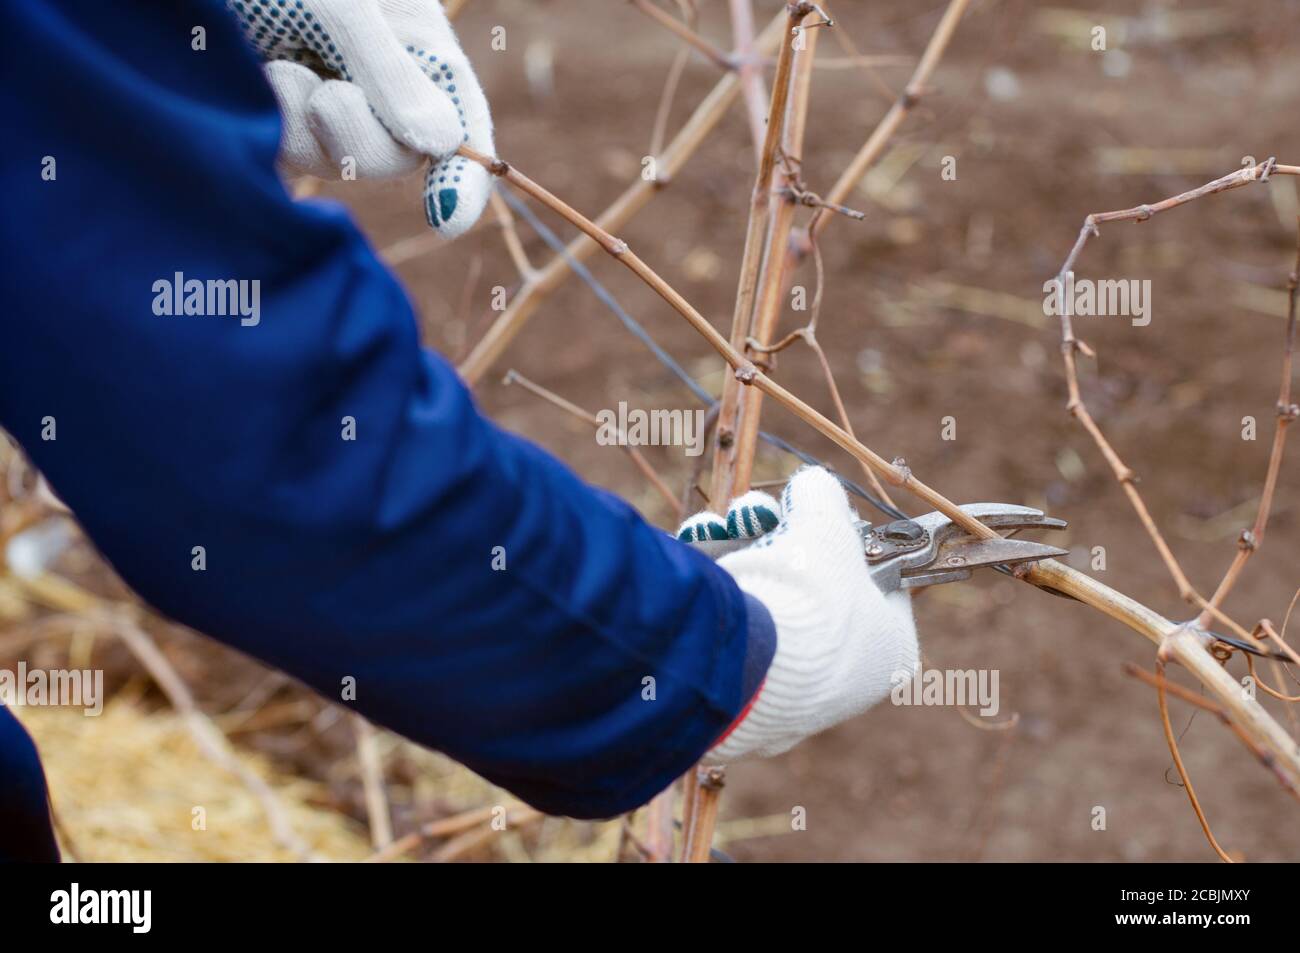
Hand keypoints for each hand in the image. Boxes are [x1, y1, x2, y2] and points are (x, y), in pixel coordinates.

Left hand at [227, 0, 493, 236]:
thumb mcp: (346, 7)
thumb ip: (391, 75)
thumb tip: (444, 145)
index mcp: (416, 47)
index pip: (460, 122)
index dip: (462, 177)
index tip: (446, 219)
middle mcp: (376, 83)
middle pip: (395, 157)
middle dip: (362, 139)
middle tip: (329, 98)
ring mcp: (319, 104)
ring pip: (335, 162)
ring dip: (305, 124)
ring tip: (277, 67)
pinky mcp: (268, 119)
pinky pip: (283, 155)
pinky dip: (269, 124)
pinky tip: (254, 77)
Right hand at [678, 467, 918, 760]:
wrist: (749, 663)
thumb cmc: (810, 597)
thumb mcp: (826, 528)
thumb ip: (824, 498)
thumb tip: (813, 484)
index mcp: (891, 650)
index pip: (879, 584)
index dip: (847, 544)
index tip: (822, 519)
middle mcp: (848, 680)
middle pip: (814, 589)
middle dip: (780, 543)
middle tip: (758, 514)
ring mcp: (795, 694)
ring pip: (771, 604)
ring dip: (743, 556)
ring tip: (725, 526)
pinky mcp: (746, 698)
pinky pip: (739, 632)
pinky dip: (722, 591)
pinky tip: (705, 551)